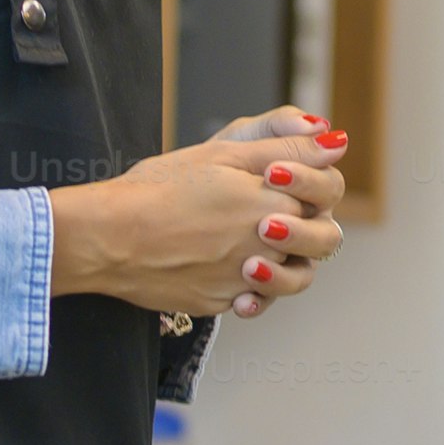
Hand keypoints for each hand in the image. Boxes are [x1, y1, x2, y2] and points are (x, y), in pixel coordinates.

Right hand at [51, 105, 348, 318]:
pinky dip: (249, 292)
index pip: (323, 194)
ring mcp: (244, 280)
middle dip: (303, 224)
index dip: (303, 180)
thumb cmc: (158, 187)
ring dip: (281, 263)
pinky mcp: (219, 303)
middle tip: (265, 212)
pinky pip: (252, 301)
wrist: (108, 237)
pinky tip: (230, 276)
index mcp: (274, 203)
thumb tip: (336, 141)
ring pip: (292, 279)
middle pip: (320, 241)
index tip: (270, 174)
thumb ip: (286, 147)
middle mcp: (268, 246)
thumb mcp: (223, 153)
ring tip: (251, 248)